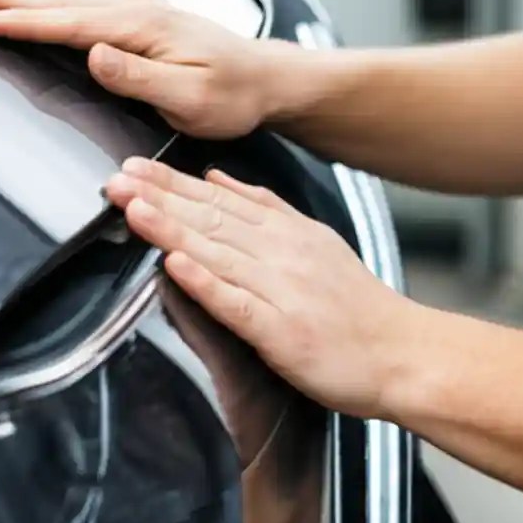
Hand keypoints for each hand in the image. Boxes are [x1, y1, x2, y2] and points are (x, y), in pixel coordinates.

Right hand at [0, 0, 307, 138]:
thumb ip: (139, 76)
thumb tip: (96, 56)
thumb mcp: (190, 98)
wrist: (263, 80)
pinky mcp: (134, 11)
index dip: (23, 21)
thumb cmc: (230, 96)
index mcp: (140, 30)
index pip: (68, 24)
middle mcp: (132, 9)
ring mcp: (132, 6)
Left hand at [104, 157, 420, 419]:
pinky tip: (175, 266)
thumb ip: (266, 208)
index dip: (171, 183)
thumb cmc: (357, 307)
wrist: (406, 354)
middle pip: (209, 219)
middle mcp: (280, 254)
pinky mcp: (282, 331)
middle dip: (158, 197)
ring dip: (171, 229)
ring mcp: (280, 291)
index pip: (217, 199)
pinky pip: (236, 304)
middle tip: (116, 180)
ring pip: (216, 253)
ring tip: (133, 209)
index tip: (132, 167)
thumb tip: (218, 177)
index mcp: (285, 232)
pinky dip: (205, 283)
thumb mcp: (316, 241)